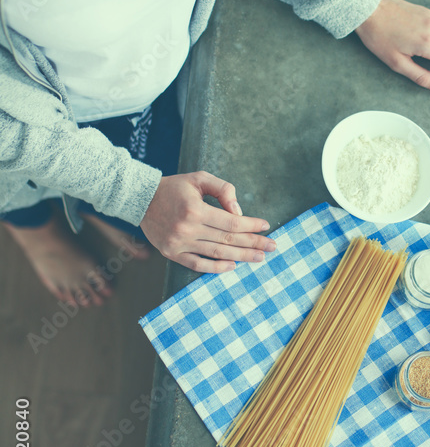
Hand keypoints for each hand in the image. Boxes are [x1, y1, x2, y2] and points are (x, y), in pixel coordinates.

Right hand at [140, 171, 275, 273]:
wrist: (141, 198)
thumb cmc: (174, 187)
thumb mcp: (200, 178)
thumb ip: (223, 190)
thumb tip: (239, 212)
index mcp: (195, 209)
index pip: (231, 222)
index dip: (251, 225)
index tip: (266, 226)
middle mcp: (187, 229)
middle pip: (228, 240)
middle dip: (253, 243)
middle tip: (272, 246)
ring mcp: (179, 244)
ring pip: (216, 254)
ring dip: (241, 257)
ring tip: (259, 257)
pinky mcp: (172, 253)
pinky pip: (197, 265)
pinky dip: (215, 268)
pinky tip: (233, 266)